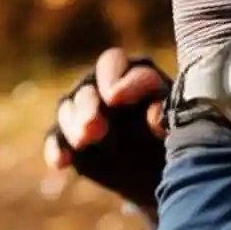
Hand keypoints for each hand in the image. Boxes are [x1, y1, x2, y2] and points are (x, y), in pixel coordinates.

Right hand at [43, 48, 170, 212]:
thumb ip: (166, 113)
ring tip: (84, 141)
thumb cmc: (171, 132)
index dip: (114, 78)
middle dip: (88, 105)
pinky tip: (62, 162)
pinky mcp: (69, 137)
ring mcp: (83, 110)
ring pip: (68, 108)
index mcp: (130, 72)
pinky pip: (55, 138)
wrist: (158, 165)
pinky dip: (57, 148)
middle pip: (87, 86)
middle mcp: (101, 85)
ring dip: (73, 124)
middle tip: (95, 127)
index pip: (113, 64)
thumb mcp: (175, 120)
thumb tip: (156, 116)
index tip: (116, 97)